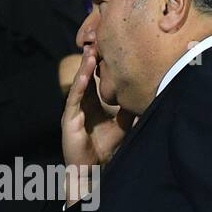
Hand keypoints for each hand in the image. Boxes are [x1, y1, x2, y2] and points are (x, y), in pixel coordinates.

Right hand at [61, 45, 133, 177]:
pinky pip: (74, 98)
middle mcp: (81, 104)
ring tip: (91, 52)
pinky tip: (85, 74)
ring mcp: (73, 111)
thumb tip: (142, 95)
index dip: (101, 63)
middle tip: (98, 41)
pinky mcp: (69, 120)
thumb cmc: (105, 149)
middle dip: (90, 59)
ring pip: (79, 84)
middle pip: (86, 76)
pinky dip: (79, 85)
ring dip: (84, 68)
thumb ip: (128, 109)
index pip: (95, 79)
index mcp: (92, 103)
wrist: (94, 170)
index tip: (110, 47)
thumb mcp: (122, 124)